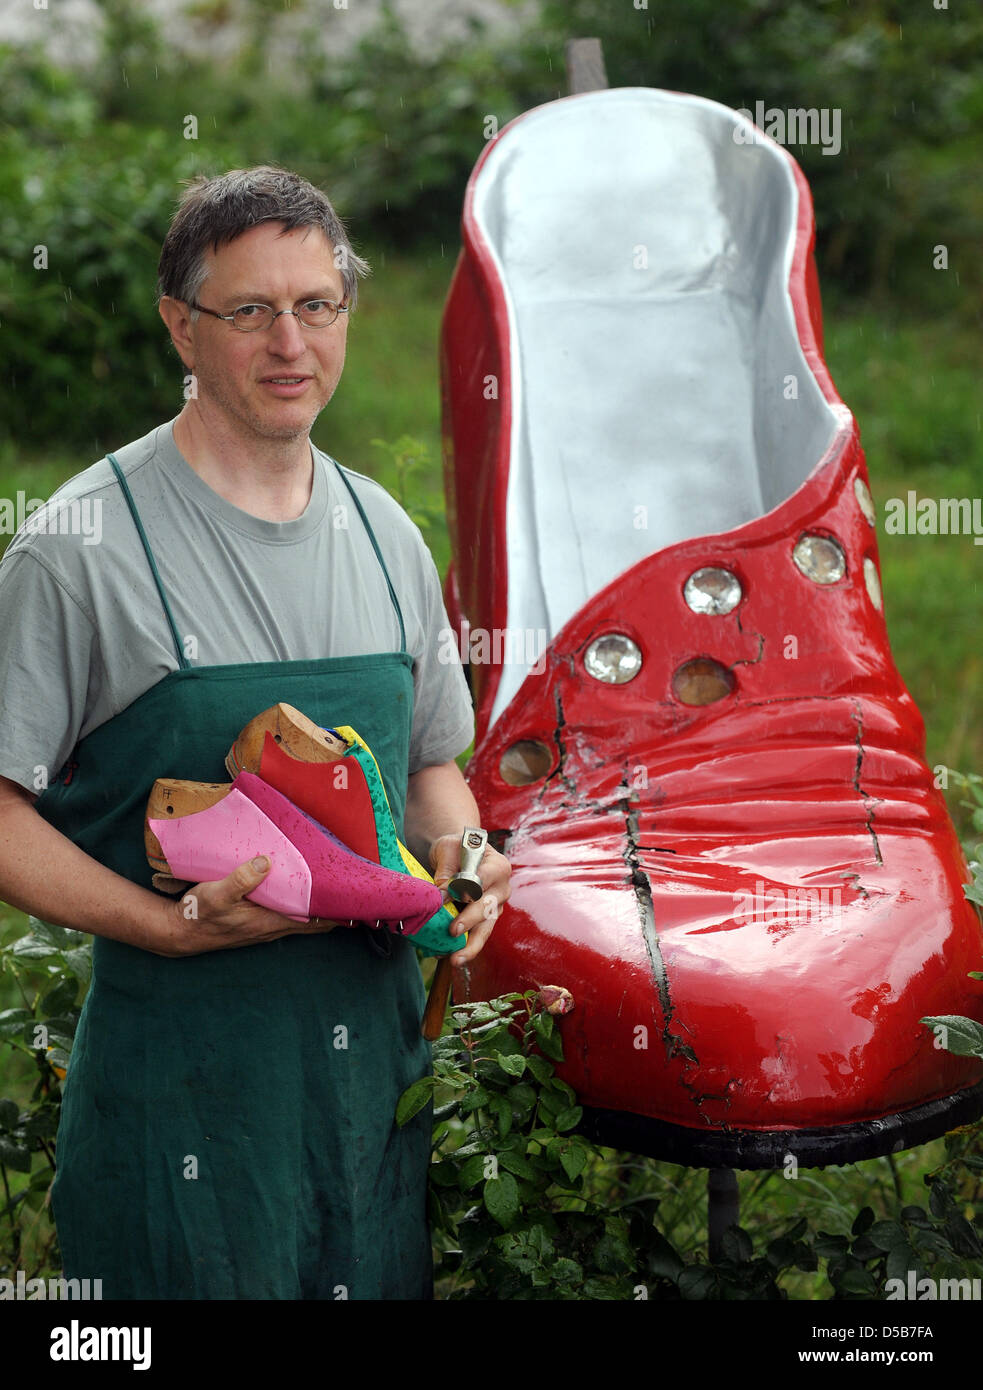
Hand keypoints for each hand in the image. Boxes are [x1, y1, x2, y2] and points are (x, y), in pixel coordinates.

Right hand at [155, 855, 340, 956]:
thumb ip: (242, 878)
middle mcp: (272, 927)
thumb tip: (266, 862)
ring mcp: (264, 927)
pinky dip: (301, 909)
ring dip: (319, 910)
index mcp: (270, 921)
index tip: (359, 907)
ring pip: (301, 919)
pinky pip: (287, 916)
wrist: (179, 932)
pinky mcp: (256, 923)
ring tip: (336, 896)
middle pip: (314, 922)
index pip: (314, 920)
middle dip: (334, 912)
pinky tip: (301, 897)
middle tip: (356, 897)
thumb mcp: (217, 893)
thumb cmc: (200, 914)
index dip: (337, 915)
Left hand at [429, 834, 511, 966]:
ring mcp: (496, 907)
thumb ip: (446, 869)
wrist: (460, 855)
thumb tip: (441, 894)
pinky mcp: (486, 920)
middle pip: (487, 907)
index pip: (483, 879)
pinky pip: (476, 936)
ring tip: (456, 959)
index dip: (466, 889)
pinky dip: (463, 947)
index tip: (446, 896)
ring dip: (471, 946)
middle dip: (469, 920)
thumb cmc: (456, 849)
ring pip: (486, 929)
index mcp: (498, 867)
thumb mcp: (449, 849)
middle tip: (452, 931)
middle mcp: (502, 889)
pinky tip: (448, 956)